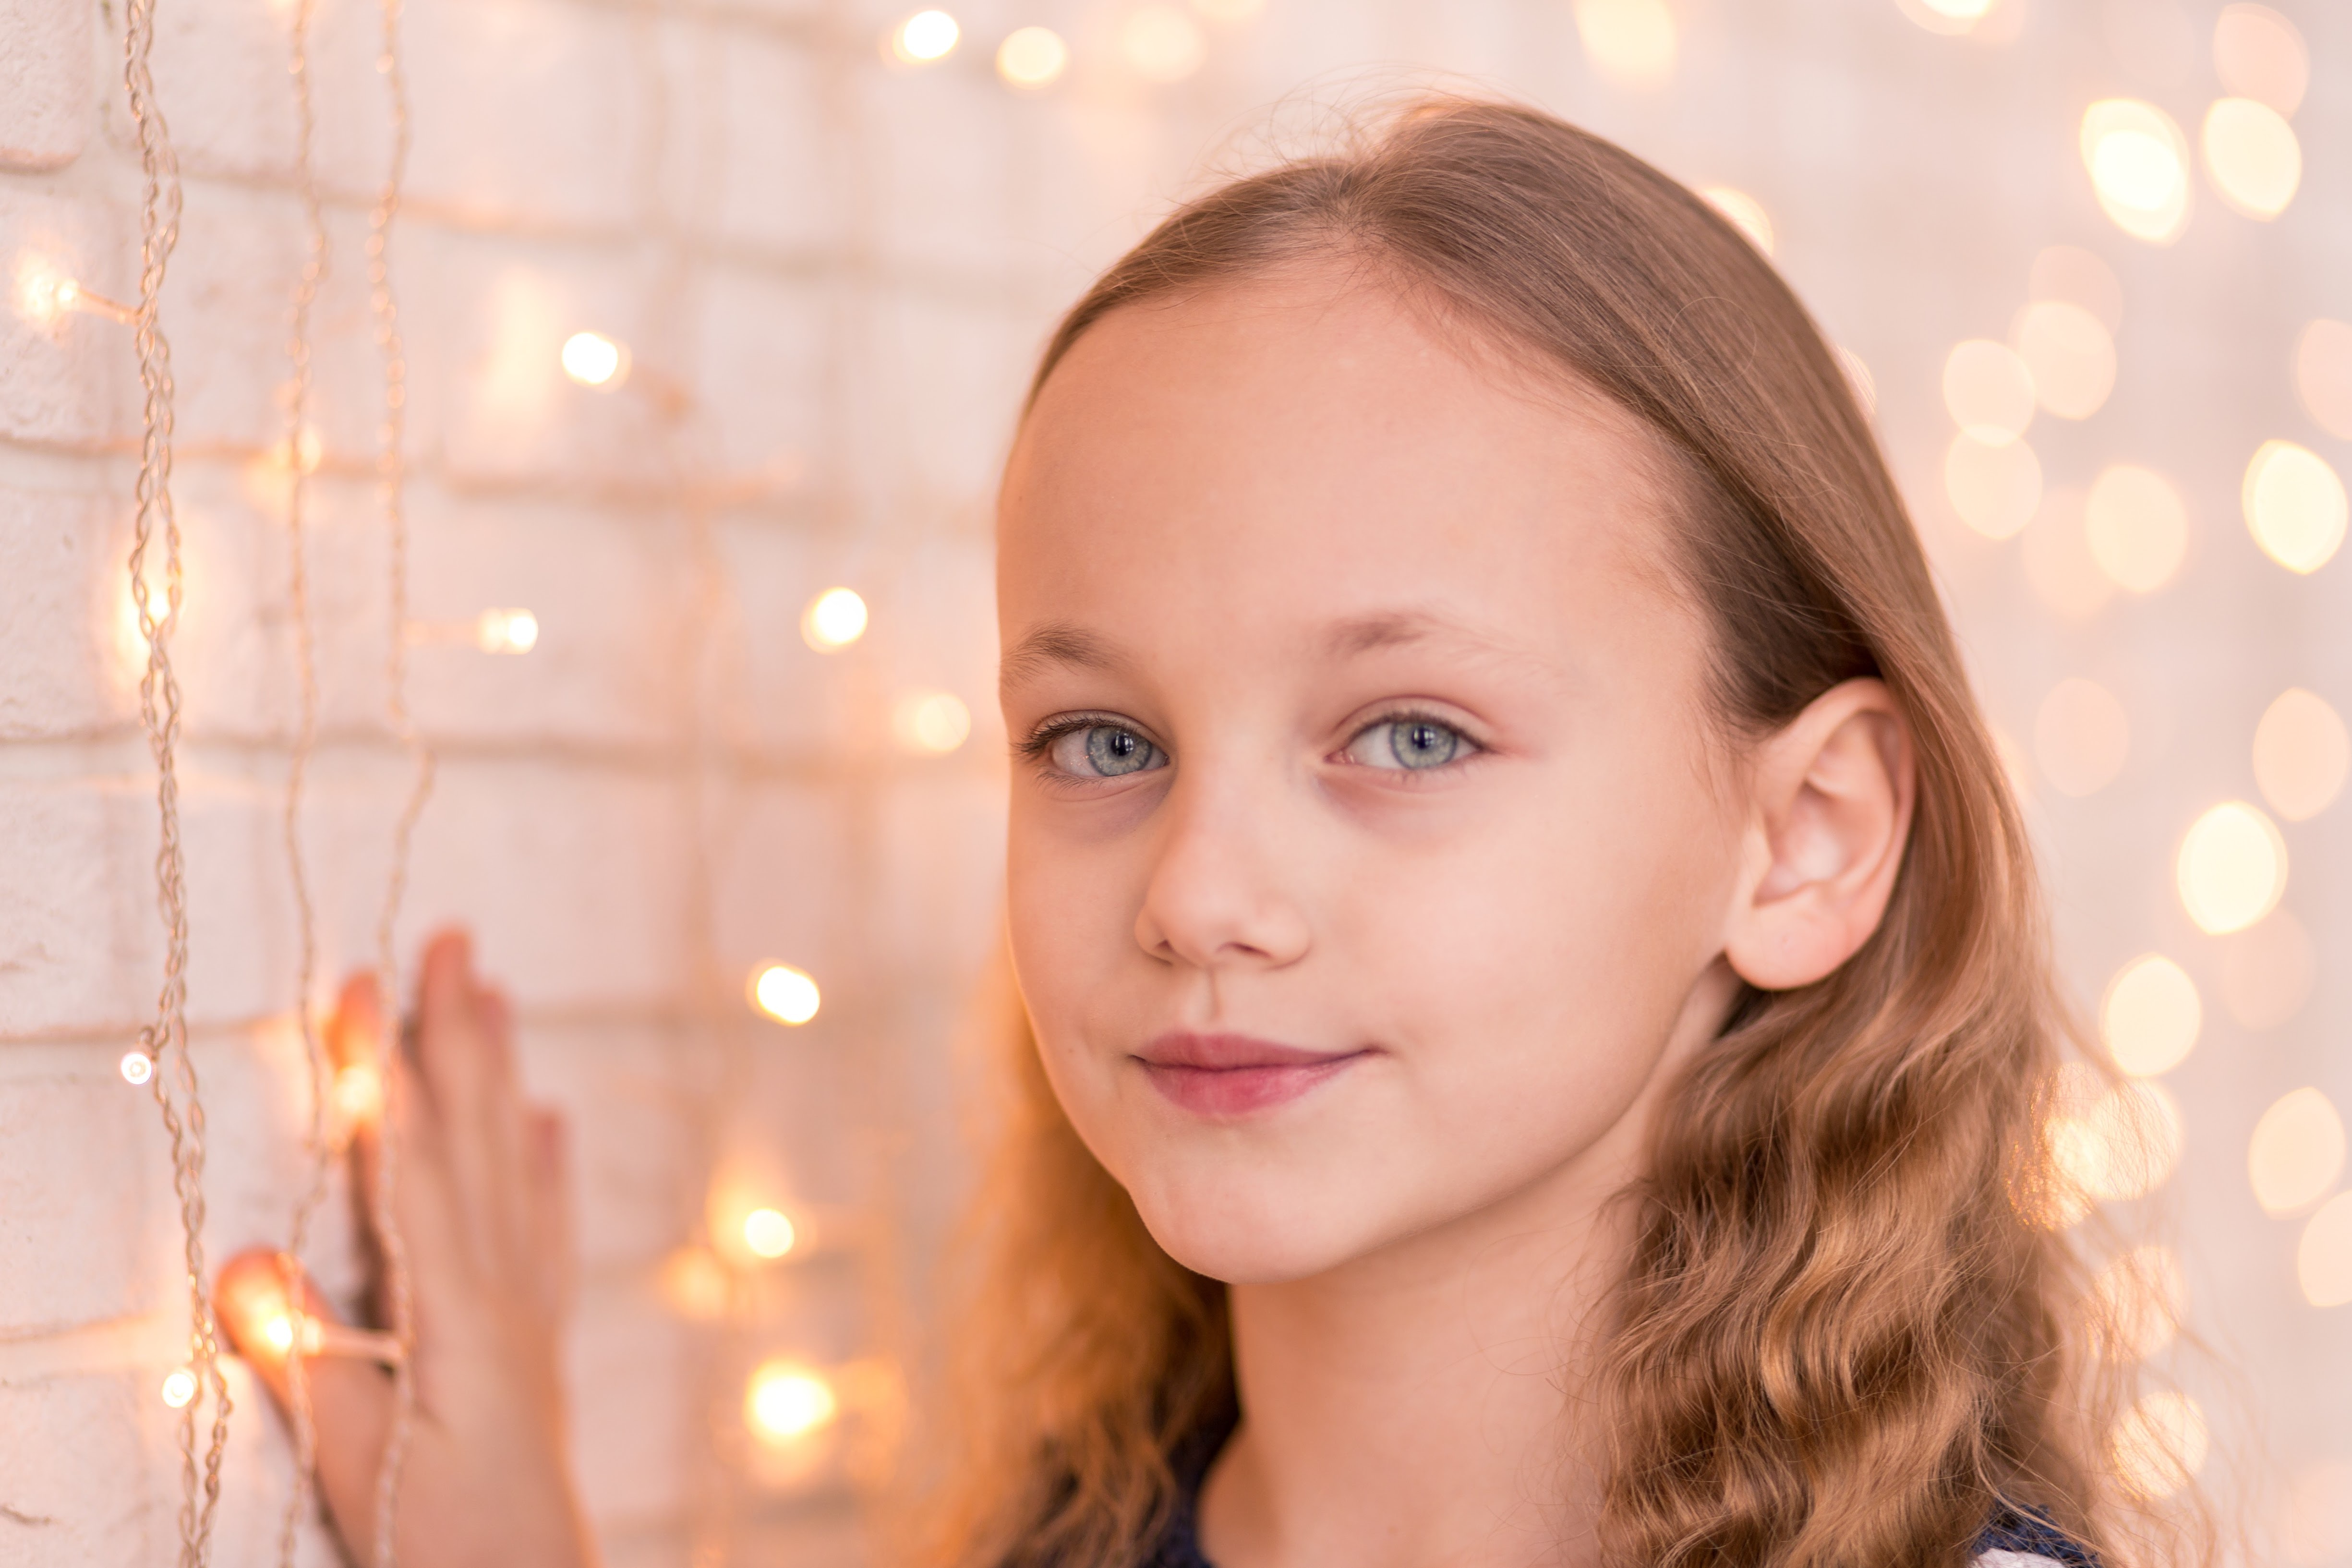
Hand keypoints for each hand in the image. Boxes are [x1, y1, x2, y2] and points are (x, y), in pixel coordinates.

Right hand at [216, 929, 597, 1567]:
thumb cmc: (450, 1534)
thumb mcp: (361, 1453)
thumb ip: (308, 1359)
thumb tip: (244, 1257)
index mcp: (458, 1309)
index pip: (414, 1165)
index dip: (388, 1076)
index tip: (367, 988)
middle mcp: (505, 1289)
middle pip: (479, 1137)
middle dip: (462, 1036)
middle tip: (458, 940)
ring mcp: (530, 1307)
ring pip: (515, 1163)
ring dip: (502, 1077)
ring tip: (498, 996)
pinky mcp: (538, 1337)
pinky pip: (547, 1226)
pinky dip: (546, 1167)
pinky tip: (551, 1123)